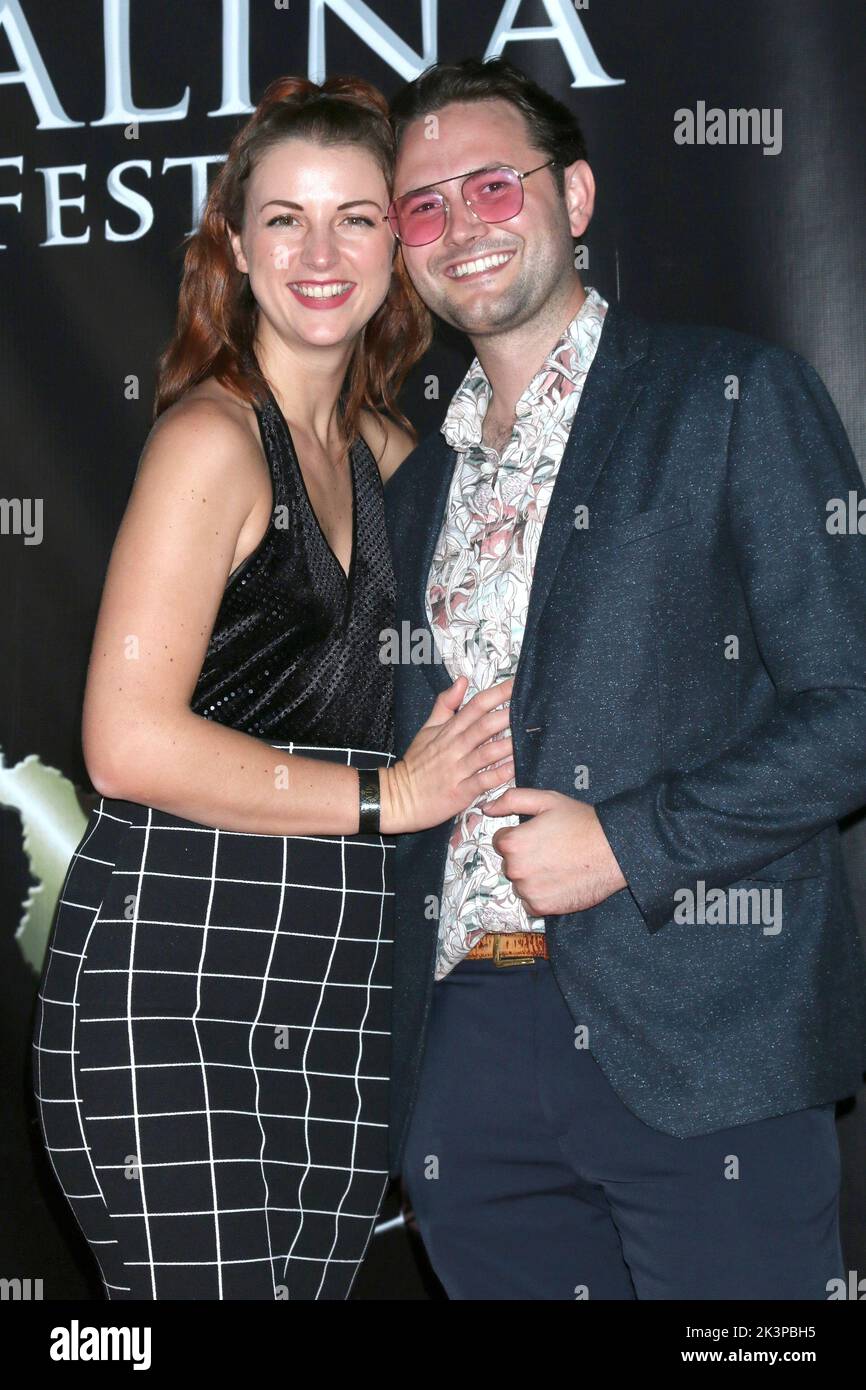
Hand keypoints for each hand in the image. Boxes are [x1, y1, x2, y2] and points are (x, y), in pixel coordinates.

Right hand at [380, 676, 513, 833]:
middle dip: (506, 714)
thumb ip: (445, 704)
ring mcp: (458, 770)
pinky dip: (499, 774)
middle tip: (528, 704)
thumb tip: (463, 680)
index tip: (516, 683)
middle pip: (483, 726)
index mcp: (448, 730)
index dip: (497, 693)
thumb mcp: (427, 729)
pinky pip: (483, 781)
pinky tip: (515, 768)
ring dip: (507, 744)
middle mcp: (455, 747)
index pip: (476, 706)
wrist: (397, 797)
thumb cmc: (416, 764)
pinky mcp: (460, 792)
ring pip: (486, 753)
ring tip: (527, 734)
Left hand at [483, 788, 625, 916]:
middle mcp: (514, 870)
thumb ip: (511, 800)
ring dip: (532, 877)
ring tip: (558, 865)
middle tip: (551, 849)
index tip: (539, 834)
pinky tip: (559, 881)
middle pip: (509, 863)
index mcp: (512, 843)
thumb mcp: (547, 800)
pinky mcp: (542, 908)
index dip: (519, 835)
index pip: (501, 841)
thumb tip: (486, 807)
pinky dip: (541, 894)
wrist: (613, 851)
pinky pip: (531, 901)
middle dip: (524, 856)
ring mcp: (527, 891)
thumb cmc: (580, 822)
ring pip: (520, 883)